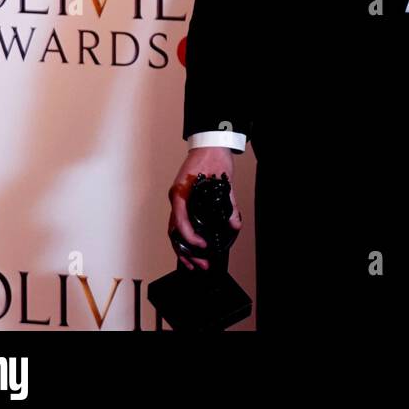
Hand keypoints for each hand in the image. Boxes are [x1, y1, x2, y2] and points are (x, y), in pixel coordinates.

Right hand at [168, 147, 241, 270]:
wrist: (209, 143)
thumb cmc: (213, 157)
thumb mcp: (225, 182)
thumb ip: (229, 205)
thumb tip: (234, 224)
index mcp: (181, 193)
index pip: (180, 222)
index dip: (190, 238)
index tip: (202, 247)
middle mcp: (176, 198)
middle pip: (175, 232)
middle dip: (187, 251)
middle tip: (201, 265)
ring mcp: (178, 200)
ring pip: (174, 231)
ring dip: (184, 249)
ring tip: (195, 265)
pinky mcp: (183, 201)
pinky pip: (179, 224)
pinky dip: (184, 238)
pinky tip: (192, 250)